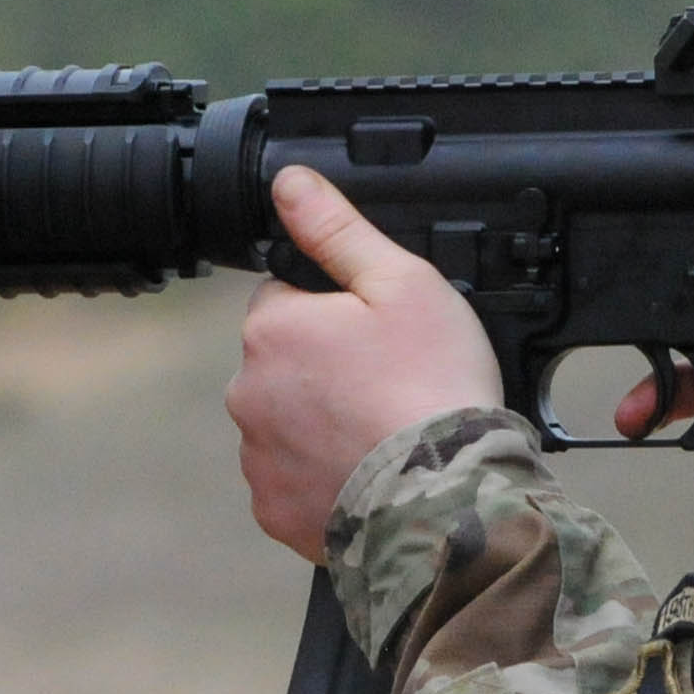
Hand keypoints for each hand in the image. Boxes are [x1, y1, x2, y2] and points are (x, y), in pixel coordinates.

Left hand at [226, 166, 504, 557]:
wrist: (445, 498)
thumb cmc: (431, 387)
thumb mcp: (401, 282)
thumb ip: (338, 229)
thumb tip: (290, 183)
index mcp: (271, 328)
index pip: (287, 298)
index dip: (338, 310)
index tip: (378, 335)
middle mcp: (247, 392)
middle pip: (285, 362)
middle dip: (327, 368)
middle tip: (388, 384)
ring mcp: (257, 457)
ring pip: (287, 422)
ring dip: (323, 423)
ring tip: (384, 432)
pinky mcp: (274, 510)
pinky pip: (293, 481)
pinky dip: (324, 476)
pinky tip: (369, 472)